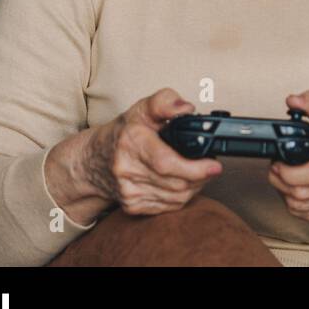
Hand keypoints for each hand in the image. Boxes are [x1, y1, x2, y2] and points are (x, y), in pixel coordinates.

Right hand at [85, 87, 221, 214]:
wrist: (93, 160)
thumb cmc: (124, 132)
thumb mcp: (143, 108)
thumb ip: (166, 101)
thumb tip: (186, 108)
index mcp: (131, 142)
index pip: (166, 162)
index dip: (194, 167)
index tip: (215, 165)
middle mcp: (127, 170)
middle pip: (176, 183)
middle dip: (201, 176)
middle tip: (211, 165)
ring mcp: (129, 192)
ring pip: (176, 197)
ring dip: (195, 186)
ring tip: (197, 172)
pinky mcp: (132, 207)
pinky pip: (169, 206)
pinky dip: (182, 196)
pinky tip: (182, 182)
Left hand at [267, 90, 308, 225]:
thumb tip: (294, 100)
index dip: (290, 172)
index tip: (278, 163)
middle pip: (302, 192)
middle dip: (280, 180)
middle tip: (276, 167)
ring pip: (299, 205)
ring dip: (284, 191)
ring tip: (286, 175)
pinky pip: (303, 214)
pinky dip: (293, 202)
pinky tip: (297, 188)